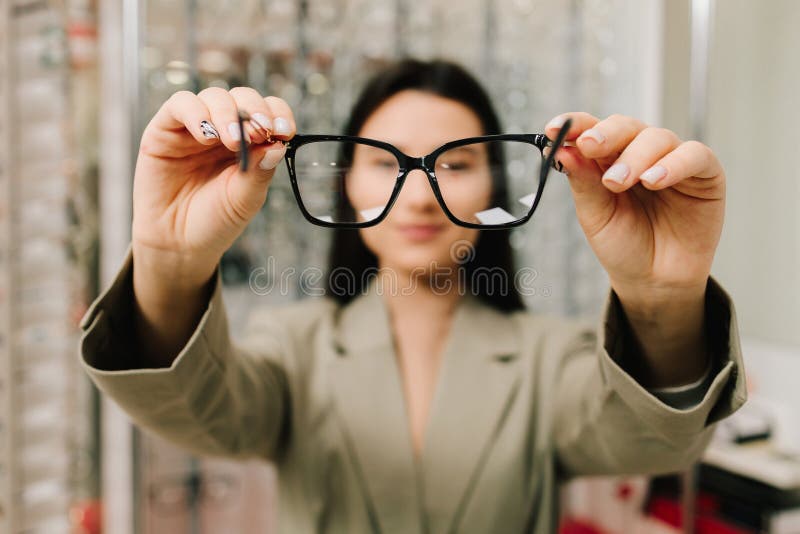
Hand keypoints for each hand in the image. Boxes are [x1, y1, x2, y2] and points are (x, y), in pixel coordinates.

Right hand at [132, 87, 295, 286]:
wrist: (177, 243)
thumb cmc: (214, 220)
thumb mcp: (244, 199)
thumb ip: (260, 171)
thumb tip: (278, 144)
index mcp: (250, 142)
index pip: (269, 112)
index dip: (278, 114)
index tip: (285, 131)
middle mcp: (224, 129)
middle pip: (243, 97)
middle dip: (254, 110)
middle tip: (259, 133)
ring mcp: (195, 127)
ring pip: (214, 96)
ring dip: (228, 113)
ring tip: (233, 141)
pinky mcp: (165, 129)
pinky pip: (180, 104)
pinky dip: (196, 114)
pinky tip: (206, 136)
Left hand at [544, 113, 724, 304]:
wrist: (654, 280)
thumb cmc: (623, 245)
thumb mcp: (596, 216)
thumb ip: (583, 182)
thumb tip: (562, 150)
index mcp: (609, 159)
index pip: (592, 130)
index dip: (575, 124)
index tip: (552, 129)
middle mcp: (641, 153)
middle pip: (625, 126)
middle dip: (606, 134)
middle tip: (590, 147)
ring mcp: (673, 160)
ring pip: (657, 138)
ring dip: (634, 157)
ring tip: (618, 183)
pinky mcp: (705, 174)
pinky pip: (695, 155)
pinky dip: (673, 164)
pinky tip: (654, 180)